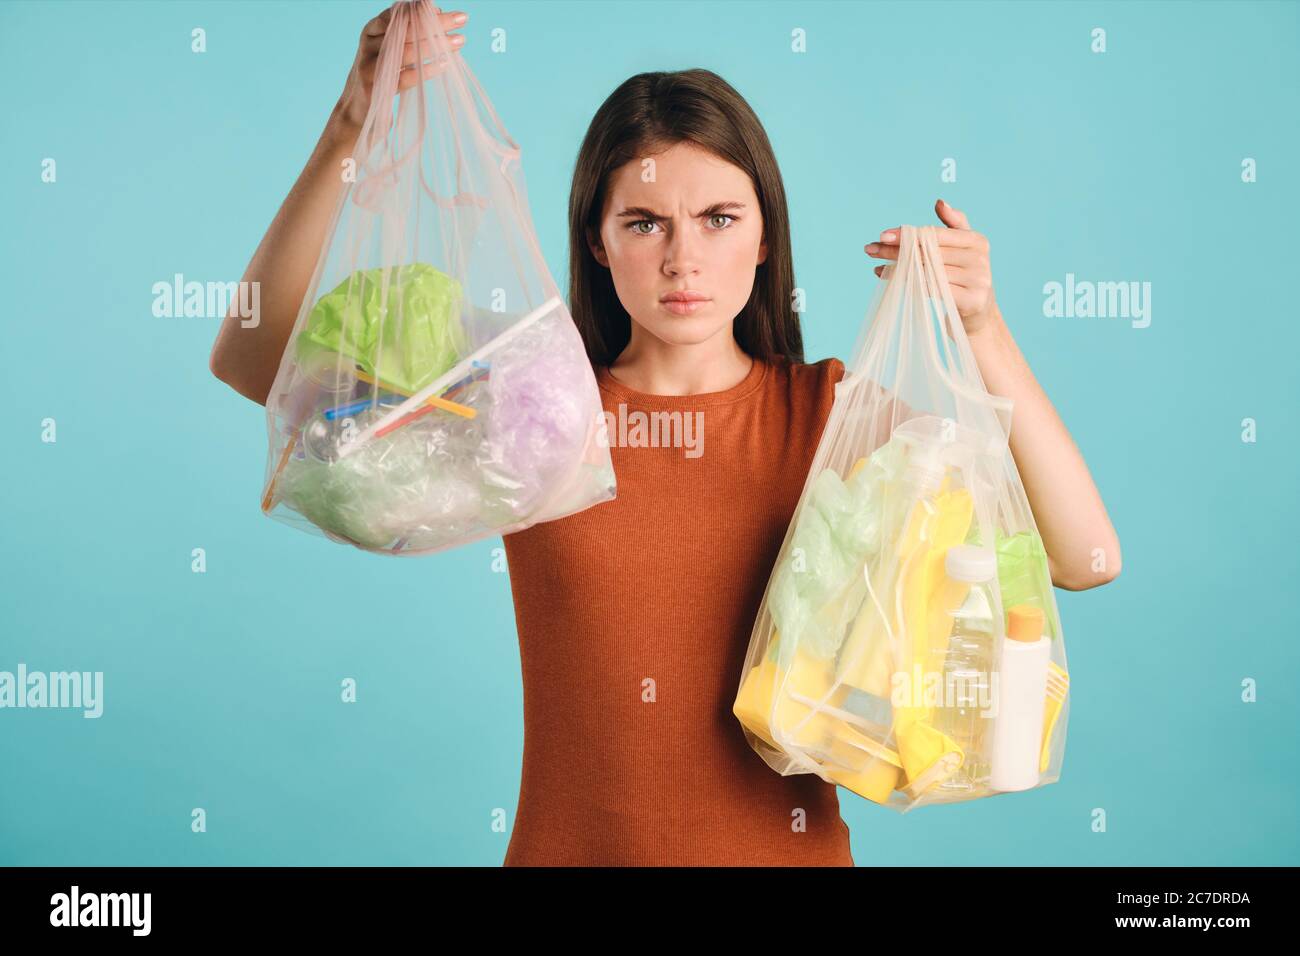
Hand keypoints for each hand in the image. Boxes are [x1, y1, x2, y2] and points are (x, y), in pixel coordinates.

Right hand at [330, 5, 469, 140]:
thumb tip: (435, 9)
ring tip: (460, 41)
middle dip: (436, 22)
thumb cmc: (379, 78)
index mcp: (371, 31)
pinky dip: (427, 70)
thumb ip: (406, 33)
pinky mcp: (375, 89)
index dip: (420, 9)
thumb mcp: (389, 51)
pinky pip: (405, 78)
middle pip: (406, 29)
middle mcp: (368, 45)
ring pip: (406, 51)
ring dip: (436, 45)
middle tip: (462, 18)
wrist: (356, 112)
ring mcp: (369, 67)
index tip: (441, 8)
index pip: (397, 13)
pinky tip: (444, 64)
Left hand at [864, 199, 999, 335]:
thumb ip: (953, 224)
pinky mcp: (971, 301)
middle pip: (927, 252)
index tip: (882, 236)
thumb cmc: (964, 276)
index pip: (934, 234)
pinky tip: (892, 281)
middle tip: (870, 249)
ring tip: (877, 266)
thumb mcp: (963, 248)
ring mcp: (977, 280)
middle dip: (896, 251)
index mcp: (977, 240)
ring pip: (926, 271)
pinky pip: (931, 290)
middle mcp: (979, 258)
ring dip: (897, 269)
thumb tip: (940, 201)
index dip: (907, 234)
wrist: (979, 314)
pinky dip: (909, 285)